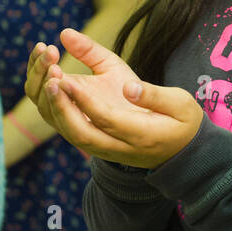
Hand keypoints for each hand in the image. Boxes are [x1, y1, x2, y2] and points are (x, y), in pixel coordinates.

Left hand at [23, 28, 203, 168]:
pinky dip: (59, 111)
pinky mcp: (99, 144)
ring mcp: (107, 149)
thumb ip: (154, 95)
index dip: (84, 100)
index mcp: (143, 135)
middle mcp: (120, 147)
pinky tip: (52, 86)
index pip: (106, 119)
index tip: (67, 78)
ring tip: (48, 78)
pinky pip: (74, 132)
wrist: (181, 152)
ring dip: (56, 109)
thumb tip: (129, 88)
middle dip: (61, 107)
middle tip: (50, 78)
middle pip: (82, 133)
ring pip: (74, 135)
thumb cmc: (183, 122)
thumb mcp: (181, 103)